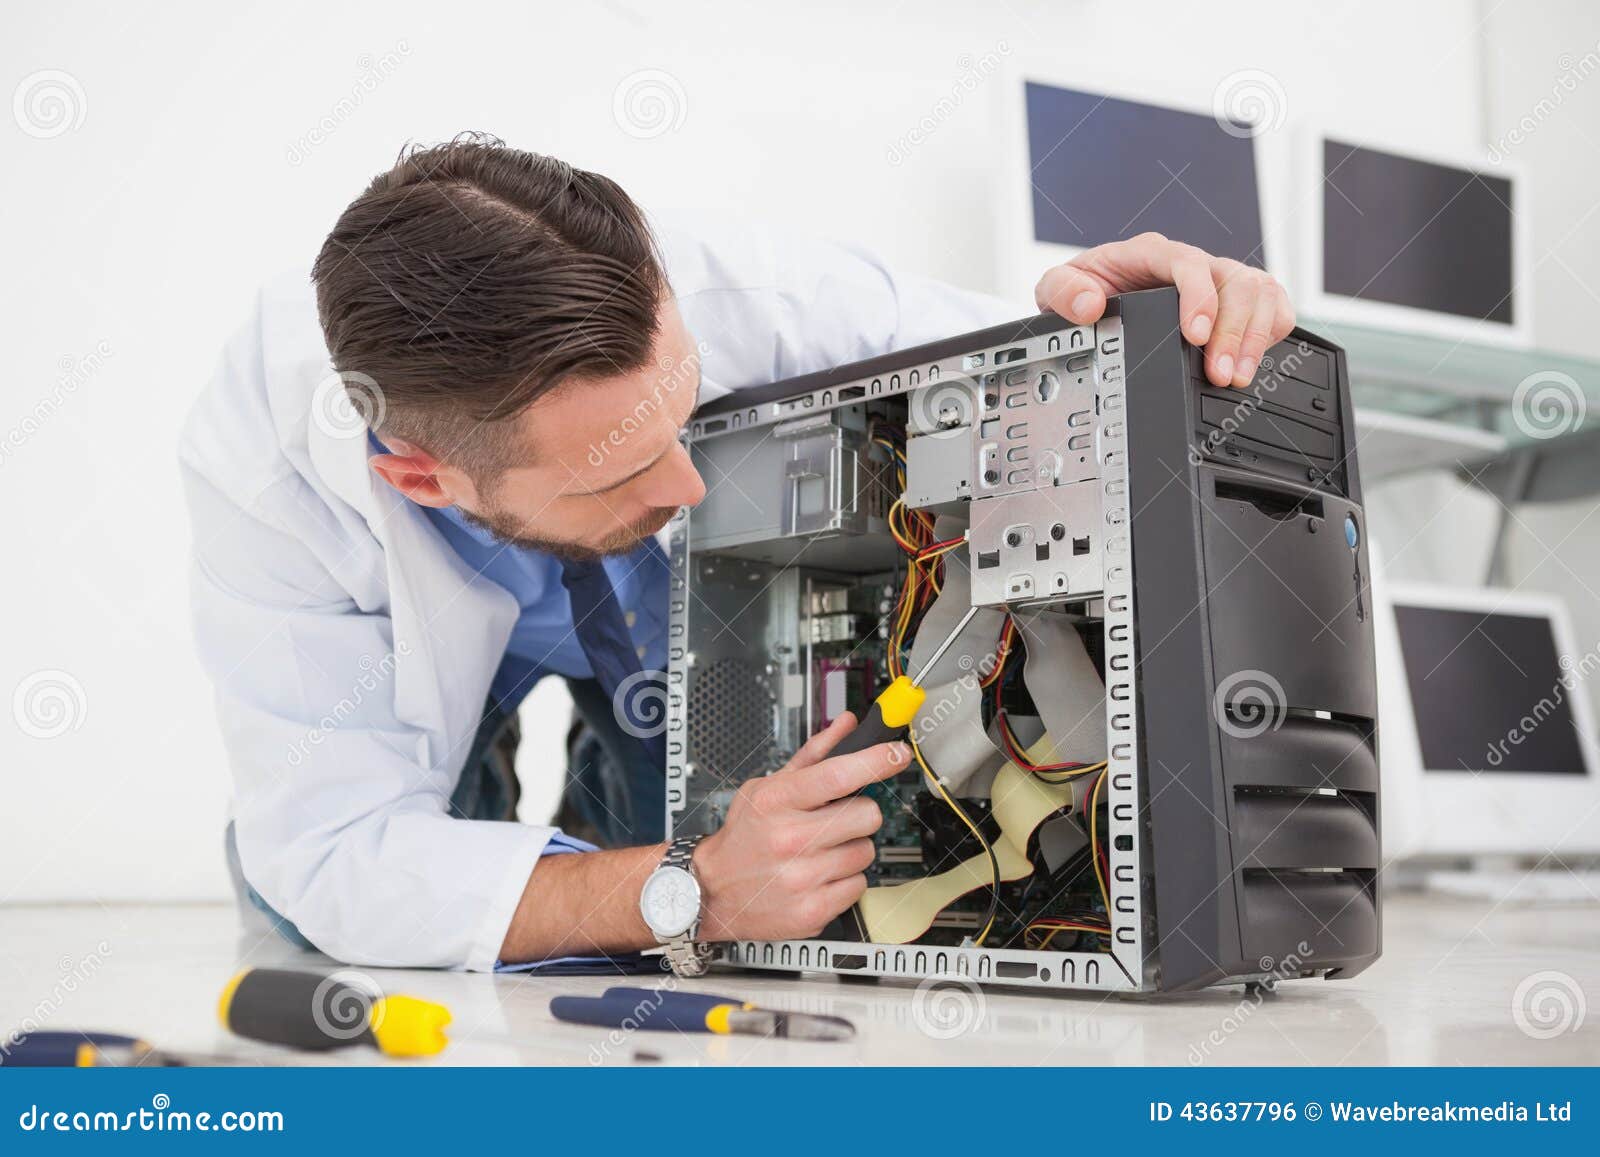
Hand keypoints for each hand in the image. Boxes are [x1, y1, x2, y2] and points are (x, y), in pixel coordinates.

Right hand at [693, 715, 908, 941]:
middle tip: (836, 820)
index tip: (897, 753)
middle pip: (867, 815)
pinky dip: (845, 881)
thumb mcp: (767, 787)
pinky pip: (859, 886)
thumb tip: (846, 726)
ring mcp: (802, 877)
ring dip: (851, 849)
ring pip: (866, 851)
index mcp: (777, 801)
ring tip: (821, 851)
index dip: (876, 760)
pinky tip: (819, 877)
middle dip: (859, 814)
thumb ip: (812, 756)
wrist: (712, 891)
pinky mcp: (812, 910)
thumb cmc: (744, 837)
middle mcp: (789, 838)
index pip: (839, 774)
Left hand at [1034, 232, 1295, 388]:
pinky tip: (1256, 359)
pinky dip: (1273, 331)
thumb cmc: (1083, 289)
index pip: (1188, 263)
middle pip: (1234, 281)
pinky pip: (1273, 304)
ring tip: (1236, 377)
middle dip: (1233, 330)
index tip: (1195, 335)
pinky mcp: (1237, 303)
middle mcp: (1192, 264)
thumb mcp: (1056, 287)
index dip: (1199, 296)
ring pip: (1260, 292)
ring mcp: (1218, 281)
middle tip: (1220, 373)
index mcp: (1151, 253)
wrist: (1093, 301)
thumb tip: (1089, 306)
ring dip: (1254, 337)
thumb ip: (1063, 291)